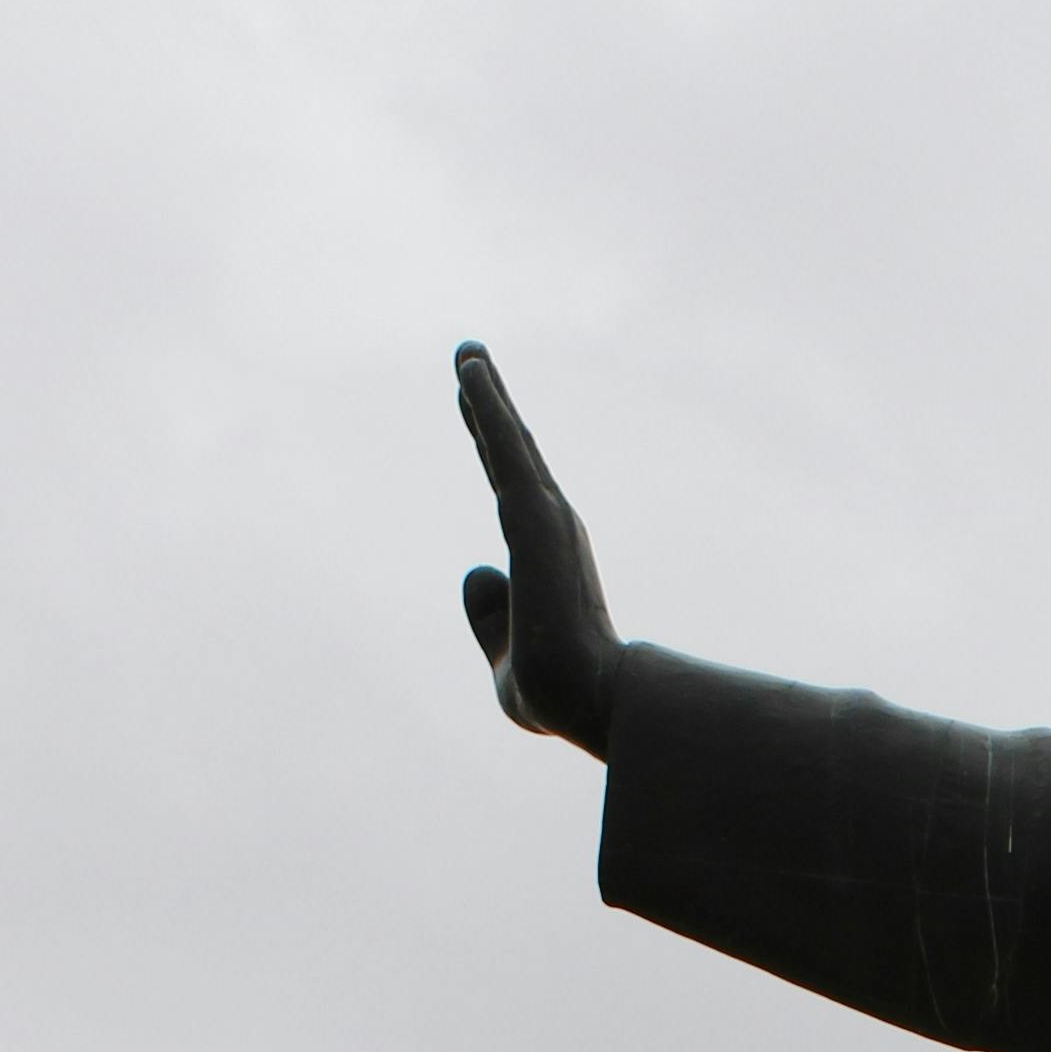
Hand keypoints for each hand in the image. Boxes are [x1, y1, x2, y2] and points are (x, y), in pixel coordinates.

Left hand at [453, 343, 620, 753]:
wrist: (584, 700)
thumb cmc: (554, 692)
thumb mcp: (503, 654)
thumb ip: (486, 615)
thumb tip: (477, 570)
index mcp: (546, 558)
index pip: (510, 488)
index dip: (490, 445)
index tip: (473, 406)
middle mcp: (552, 528)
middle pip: (511, 452)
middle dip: (488, 404)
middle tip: (469, 358)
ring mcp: (546, 518)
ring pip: (508, 441)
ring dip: (486, 392)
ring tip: (465, 351)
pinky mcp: (536, 515)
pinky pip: (505, 446)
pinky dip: (488, 405)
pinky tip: (471, 370)